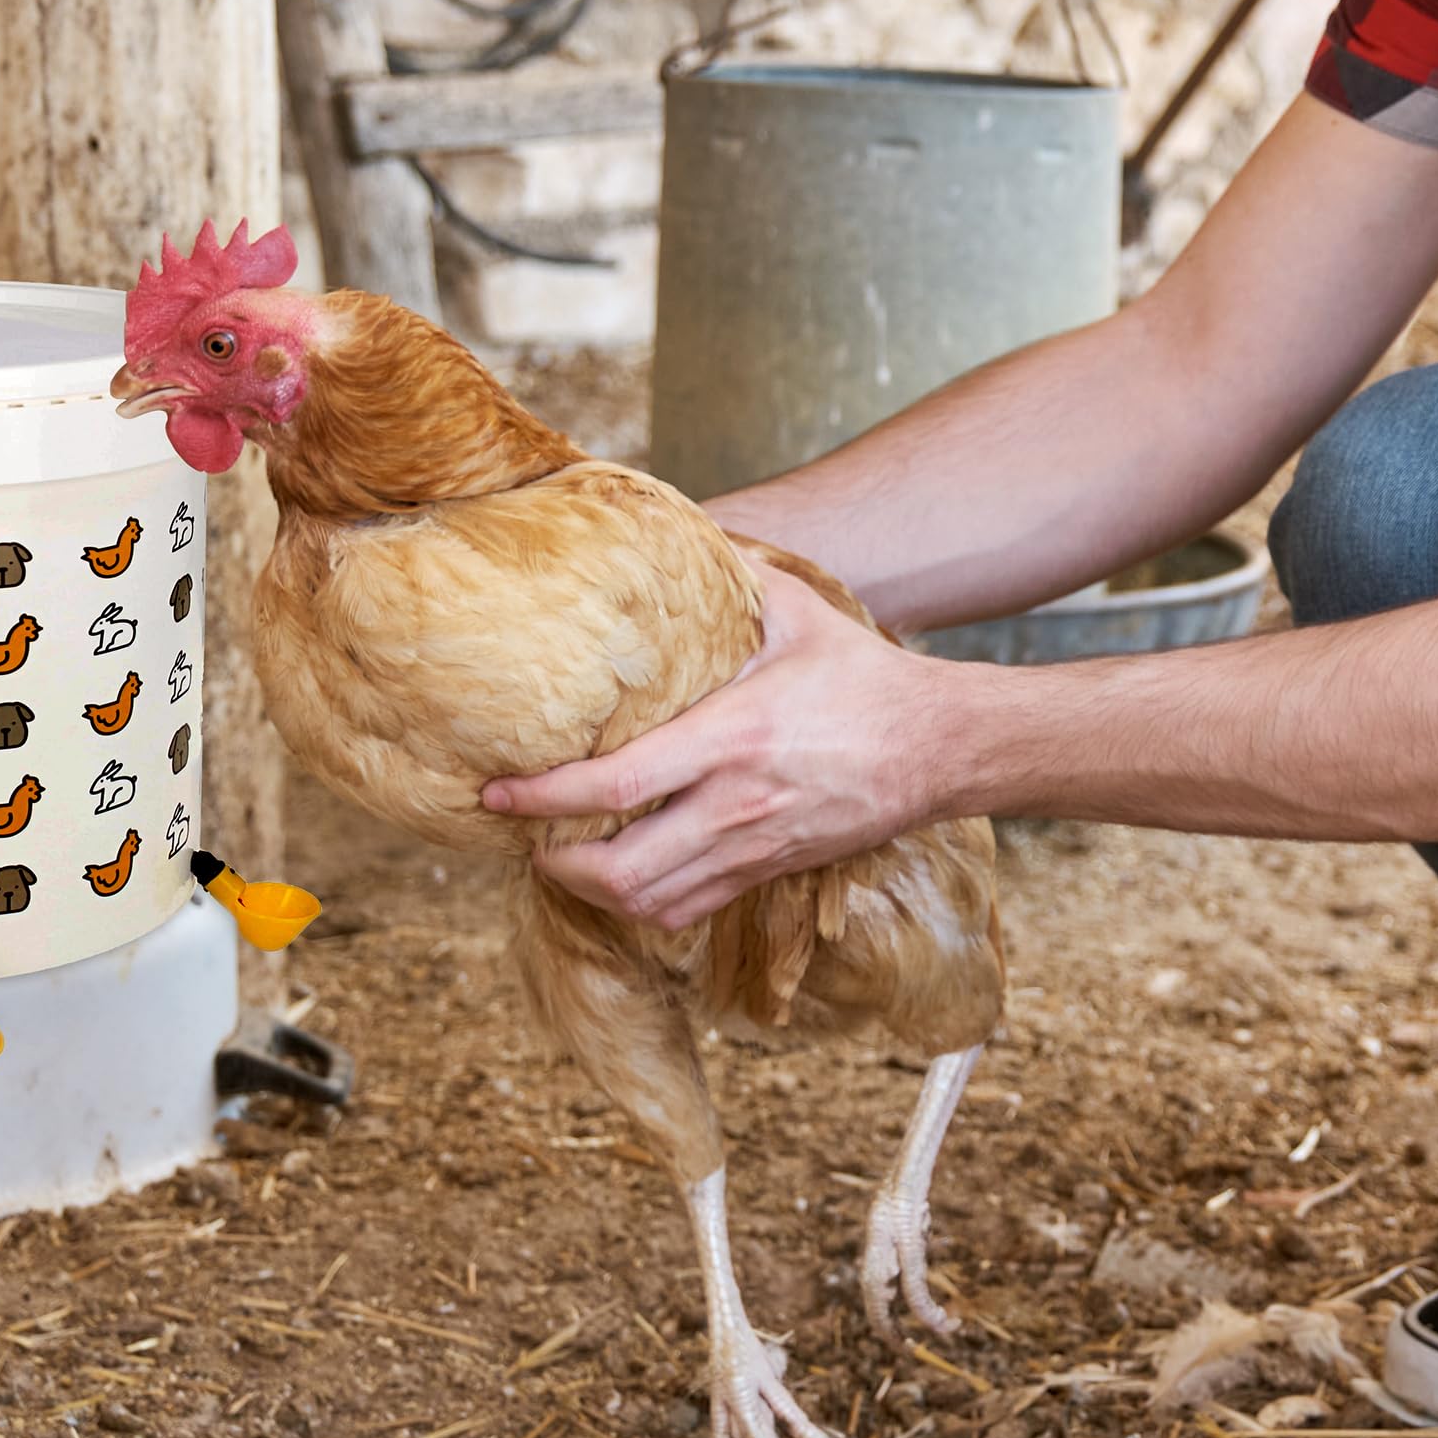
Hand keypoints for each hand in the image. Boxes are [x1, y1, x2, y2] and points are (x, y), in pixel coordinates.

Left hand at [480, 564, 959, 931]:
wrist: (941, 747)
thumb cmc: (862, 676)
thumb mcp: (796, 611)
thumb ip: (733, 573)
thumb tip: (680, 527)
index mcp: (731, 738)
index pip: (615, 786)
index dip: (543, 798)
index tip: (496, 793)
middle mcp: (735, 805)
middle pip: (621, 870)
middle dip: (556, 863)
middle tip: (524, 834)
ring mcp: (753, 848)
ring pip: (652, 902)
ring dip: (592, 892)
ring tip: (560, 858)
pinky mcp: (769, 872)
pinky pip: (690, 911)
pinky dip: (643, 906)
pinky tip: (619, 877)